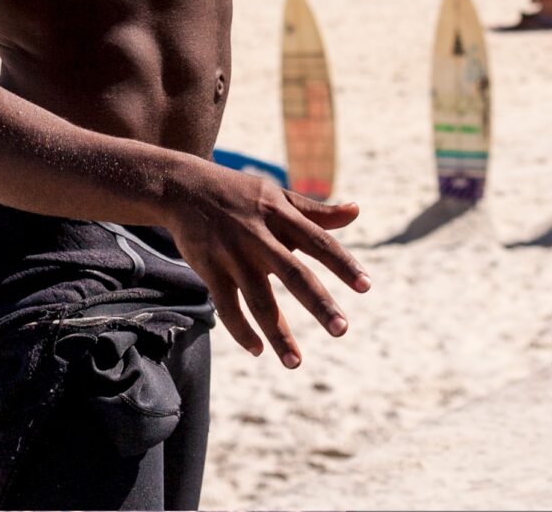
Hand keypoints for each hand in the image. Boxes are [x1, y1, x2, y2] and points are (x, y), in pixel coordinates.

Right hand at [163, 163, 369, 367]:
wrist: (185, 188)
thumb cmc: (241, 194)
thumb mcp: (279, 196)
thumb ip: (317, 211)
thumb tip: (357, 211)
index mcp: (281, 215)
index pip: (319, 241)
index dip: (343, 263)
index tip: (366, 286)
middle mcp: (259, 236)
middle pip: (294, 273)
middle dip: (318, 303)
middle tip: (342, 329)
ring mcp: (233, 254)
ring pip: (259, 300)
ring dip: (278, 334)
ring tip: (295, 363)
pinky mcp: (209, 269)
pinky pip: (227, 307)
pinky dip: (242, 330)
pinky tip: (258, 350)